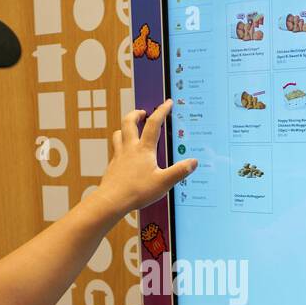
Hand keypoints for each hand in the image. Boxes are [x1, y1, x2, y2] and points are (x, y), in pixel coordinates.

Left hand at [97, 100, 196, 217]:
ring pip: (118, 133)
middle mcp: (130, 148)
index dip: (161, 111)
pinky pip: (114, 149)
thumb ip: (179, 171)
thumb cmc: (137, 191)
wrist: (112, 200)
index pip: (154, 124)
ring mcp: (119, 156)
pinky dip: (119, 145)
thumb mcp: (163, 183)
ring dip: (125, 127)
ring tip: (131, 128)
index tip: (167, 103)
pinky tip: (124, 153)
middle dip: (136, 114)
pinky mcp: (112, 165)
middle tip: (143, 112)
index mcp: (144, 149)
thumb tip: (193, 162)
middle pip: (129, 122)